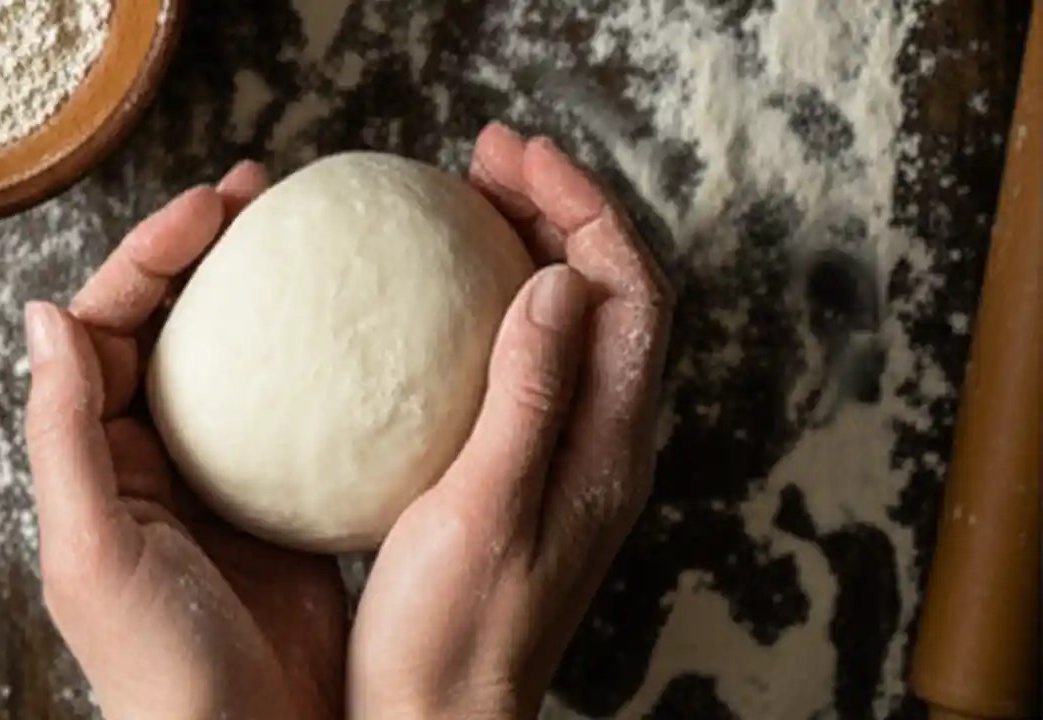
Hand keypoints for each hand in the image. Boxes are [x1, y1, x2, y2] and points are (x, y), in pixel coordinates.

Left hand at [24, 162, 346, 719]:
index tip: (212, 206)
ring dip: (267, 291)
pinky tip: (364, 334)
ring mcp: (223, 470)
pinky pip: (300, 409)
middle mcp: (153, 452)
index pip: (111, 325)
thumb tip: (46, 314)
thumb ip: (64, 434)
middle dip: (210, 250)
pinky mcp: (284, 495)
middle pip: (176, 321)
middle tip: (263, 192)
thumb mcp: (92, 551)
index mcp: (95, 454)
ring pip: (240, 355)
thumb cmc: (159, 668)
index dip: (151, 254)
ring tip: (311, 234)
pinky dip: (324, 362)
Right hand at [347, 123, 673, 718]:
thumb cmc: (452, 635)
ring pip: (570, 320)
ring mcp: (566, 455)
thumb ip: (532, 395)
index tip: (517, 154)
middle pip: (607, 293)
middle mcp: (603, 441)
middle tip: (485, 157)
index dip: (585, 208)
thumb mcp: (485, 508)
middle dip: (560, 209)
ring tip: (467, 201)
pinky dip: (497, 304)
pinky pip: (529, 360)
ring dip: (532, 248)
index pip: (628, 291)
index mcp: (609, 443)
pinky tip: (441, 300)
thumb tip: (562, 280)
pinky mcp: (523, 470)